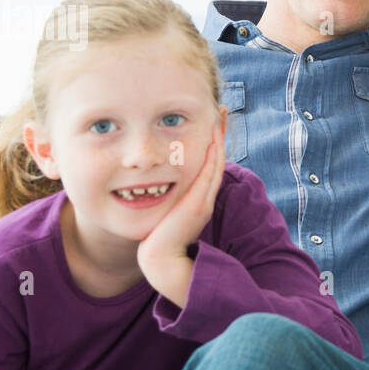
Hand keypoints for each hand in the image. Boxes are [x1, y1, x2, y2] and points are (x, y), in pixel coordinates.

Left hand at [136, 126, 225, 273]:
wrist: (160, 259)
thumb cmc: (158, 239)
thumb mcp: (164, 214)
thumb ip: (165, 201)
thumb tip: (149, 189)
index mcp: (198, 198)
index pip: (207, 163)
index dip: (210, 142)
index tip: (209, 122)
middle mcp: (204, 196)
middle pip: (216, 157)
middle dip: (218, 133)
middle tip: (219, 110)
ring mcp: (205, 198)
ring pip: (216, 161)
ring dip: (219, 137)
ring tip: (219, 116)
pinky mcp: (200, 201)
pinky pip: (211, 170)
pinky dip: (214, 152)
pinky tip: (213, 135)